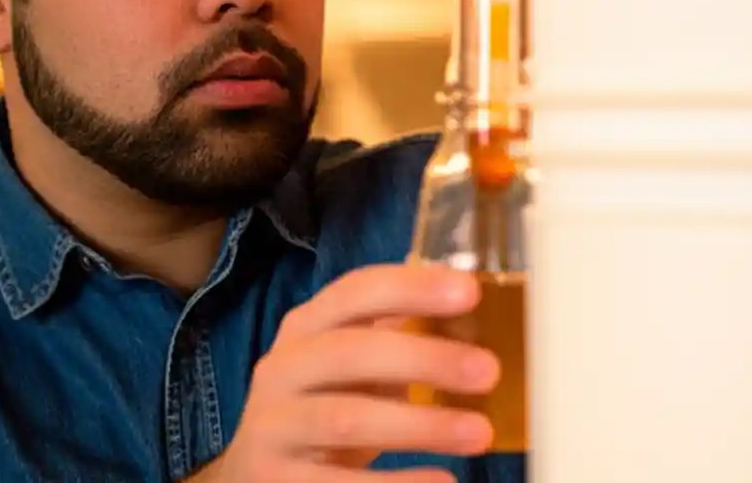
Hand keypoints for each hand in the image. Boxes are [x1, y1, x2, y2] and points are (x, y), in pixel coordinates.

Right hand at [189, 265, 498, 481]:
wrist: (262, 471)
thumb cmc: (328, 406)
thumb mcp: (353, 364)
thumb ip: (399, 336)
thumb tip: (474, 314)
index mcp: (306, 326)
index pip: (356, 291)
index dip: (412, 287)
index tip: (470, 292)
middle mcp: (282, 369)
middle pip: (351, 352)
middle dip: (425, 358)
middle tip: (488, 371)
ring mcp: (272, 426)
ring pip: (345, 418)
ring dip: (420, 425)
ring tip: (480, 434)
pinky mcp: (273, 478)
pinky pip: (337, 482)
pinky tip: (442, 481)